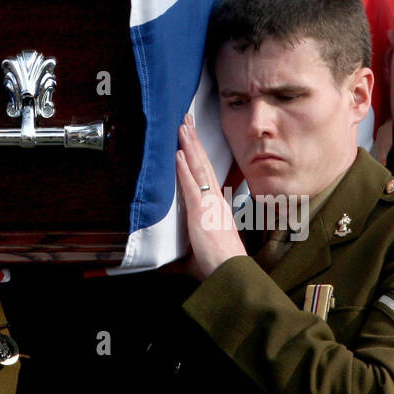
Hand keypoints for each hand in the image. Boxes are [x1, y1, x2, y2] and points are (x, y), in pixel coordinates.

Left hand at [176, 113, 244, 279]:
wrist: (230, 272)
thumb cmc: (219, 266)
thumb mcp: (195, 258)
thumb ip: (179, 258)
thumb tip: (163, 265)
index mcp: (216, 209)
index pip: (205, 176)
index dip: (198, 156)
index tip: (192, 141)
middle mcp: (215, 202)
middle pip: (203, 165)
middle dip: (194, 142)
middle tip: (187, 121)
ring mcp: (209, 205)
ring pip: (198, 169)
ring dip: (189, 146)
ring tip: (183, 127)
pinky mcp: (201, 212)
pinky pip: (191, 184)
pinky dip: (184, 168)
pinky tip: (178, 153)